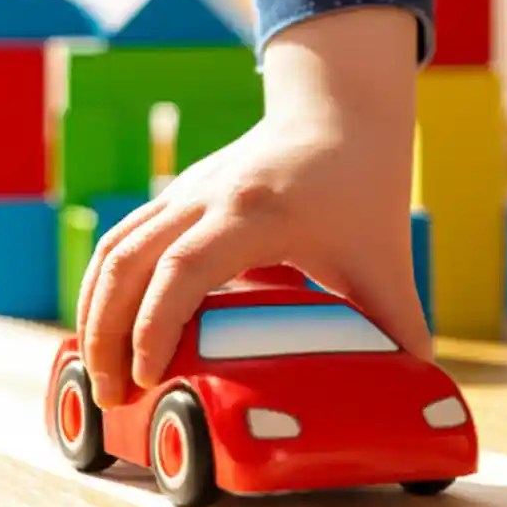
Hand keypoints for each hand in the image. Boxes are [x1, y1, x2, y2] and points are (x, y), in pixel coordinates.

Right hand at [75, 6, 432, 407]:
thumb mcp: (385, 258)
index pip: (182, 271)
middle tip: (114, 394)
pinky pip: (121, 240)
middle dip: (106, 333)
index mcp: (254, 213)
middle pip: (125, 261)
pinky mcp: (176, 197)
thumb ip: (398, 324)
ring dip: (93, 312)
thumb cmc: (362, 183)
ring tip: (100, 374)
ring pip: (111, 248)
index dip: (156, 328)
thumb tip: (414, 383)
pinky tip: (107, 330)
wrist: (339, 112)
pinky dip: (104, 288)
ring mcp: (184, 193)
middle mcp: (205, 197)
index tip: (149, 378)